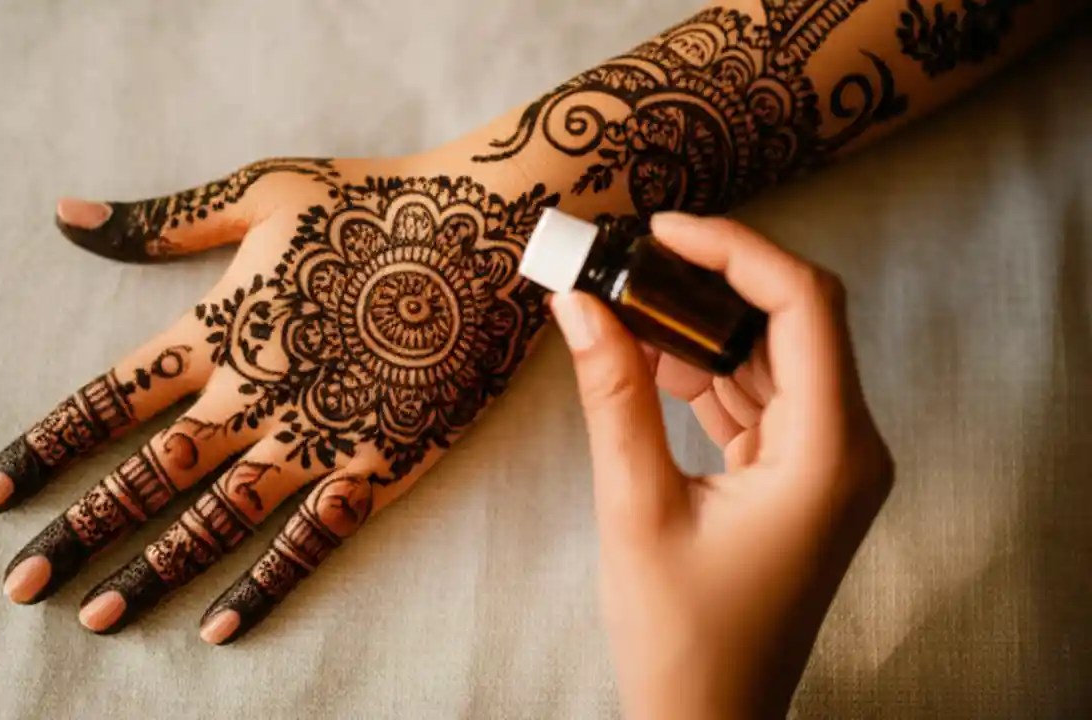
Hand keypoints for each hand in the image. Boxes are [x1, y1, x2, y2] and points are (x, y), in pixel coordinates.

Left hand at [0, 155, 556, 641]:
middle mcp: (255, 392)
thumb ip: (162, 220)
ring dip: (151, 570)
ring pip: (216, 519)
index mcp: (221, 325)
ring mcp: (317, 435)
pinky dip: (263, 583)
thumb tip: (65, 217)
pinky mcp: (378, 463)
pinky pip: (311, 538)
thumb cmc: (376, 201)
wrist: (489, 231)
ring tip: (96, 619)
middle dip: (78, 532)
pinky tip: (219, 626)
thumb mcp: (261, 190)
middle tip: (20, 588)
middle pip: (148, 475)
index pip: (108, 400)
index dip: (44, 448)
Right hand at [550, 214, 893, 718]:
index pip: (804, 305)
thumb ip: (611, 396)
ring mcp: (827, 463)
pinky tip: (642, 355)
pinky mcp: (798, 475)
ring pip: (769, 355)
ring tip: (620, 299)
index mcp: (832, 454)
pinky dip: (701, 371)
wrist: (706, 718)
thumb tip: (577, 306)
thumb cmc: (682, 637)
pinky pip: (755, 396)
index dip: (733, 249)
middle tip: (626, 258)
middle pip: (790, 321)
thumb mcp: (635, 507)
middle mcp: (848, 449)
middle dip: (705, 281)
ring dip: (697, 324)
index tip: (660, 229)